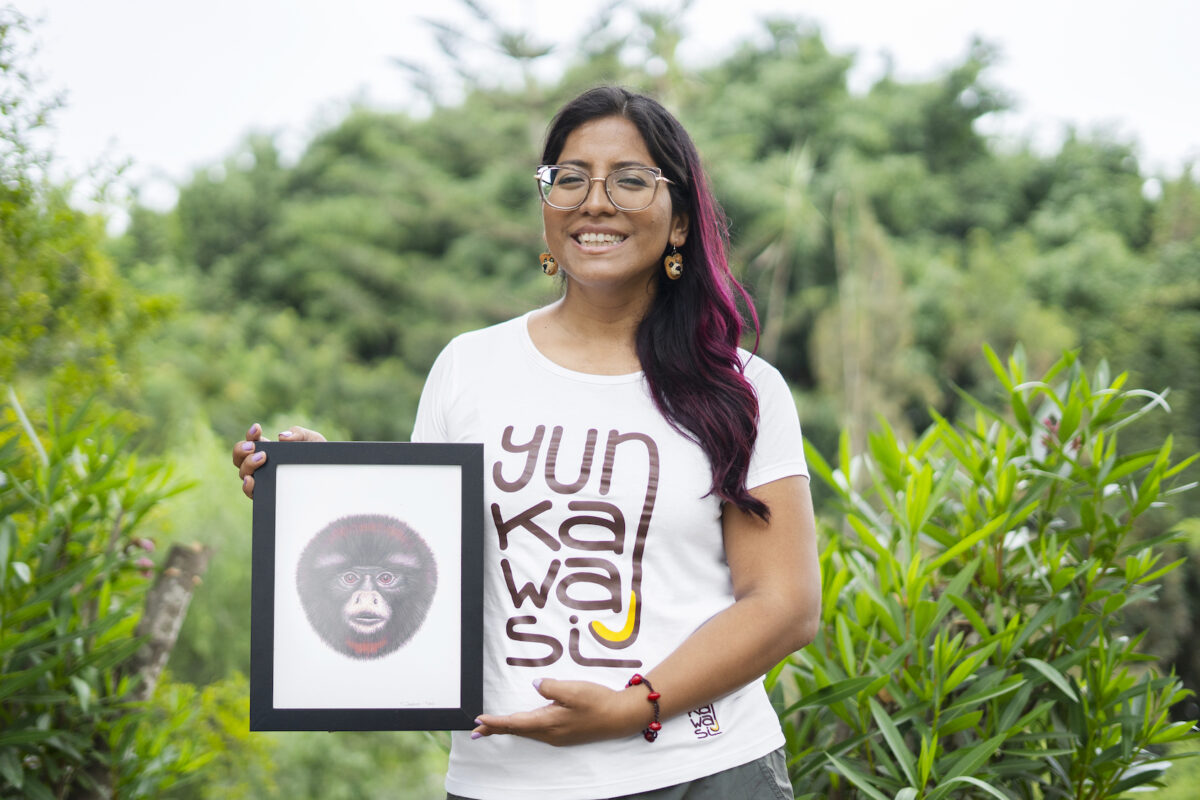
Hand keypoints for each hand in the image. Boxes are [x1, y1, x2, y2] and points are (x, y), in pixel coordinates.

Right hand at [232, 423, 326, 498]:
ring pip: (243, 473)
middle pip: (239, 457)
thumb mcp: (312, 439)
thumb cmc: (317, 456)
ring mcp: (262, 479)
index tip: (257, 428)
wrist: (329, 474)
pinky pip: (250, 492)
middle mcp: (261, 464)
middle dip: (241, 449)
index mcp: (268, 449)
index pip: (251, 441)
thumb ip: (299, 433)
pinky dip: (247, 486)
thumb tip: (282, 437)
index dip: (250, 434)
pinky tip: (252, 480)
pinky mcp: (267, 494)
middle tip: (254, 447)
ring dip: (248, 464)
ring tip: (262, 458)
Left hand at [471, 678, 651, 746]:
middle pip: (517, 731)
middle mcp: (550, 733)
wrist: (620, 716)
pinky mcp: (564, 733)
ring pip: (526, 732)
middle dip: (496, 729)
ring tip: (492, 727)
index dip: (496, 722)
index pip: (515, 723)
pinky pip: (536, 732)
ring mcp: (557, 736)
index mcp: (549, 723)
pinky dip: (522, 728)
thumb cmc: (598, 702)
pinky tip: (520, 725)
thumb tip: (535, 685)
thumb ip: (551, 687)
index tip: (478, 720)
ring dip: (508, 728)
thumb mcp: (574, 690)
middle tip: (476, 731)